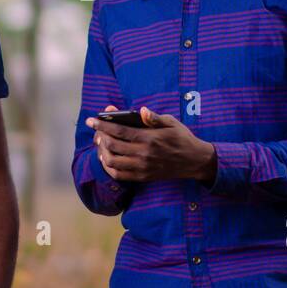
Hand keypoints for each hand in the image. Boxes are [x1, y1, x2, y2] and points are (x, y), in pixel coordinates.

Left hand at [85, 104, 216, 183]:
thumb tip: (142, 110)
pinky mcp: (143, 177)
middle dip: (100, 136)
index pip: (119, 130)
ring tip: (100, 144)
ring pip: (113, 162)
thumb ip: (154, 118)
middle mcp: (144, 154)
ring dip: (102, 152)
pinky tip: (107, 159)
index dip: (102, 125)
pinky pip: (119, 175)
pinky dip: (108, 167)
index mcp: (150, 138)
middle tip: (96, 131)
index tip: (91, 120)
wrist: (195, 161)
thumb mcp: (171, 123)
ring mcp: (143, 167)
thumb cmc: (182, 138)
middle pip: (112, 146)